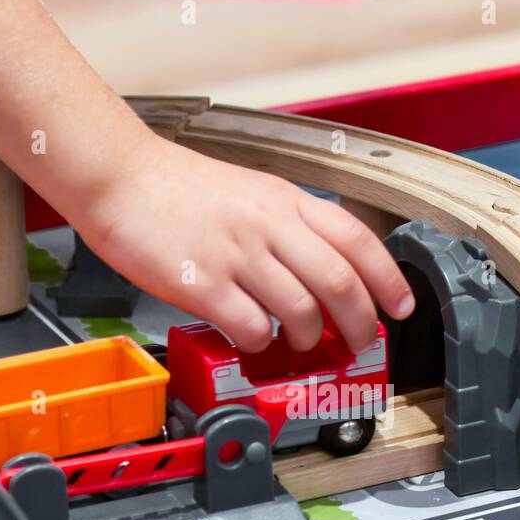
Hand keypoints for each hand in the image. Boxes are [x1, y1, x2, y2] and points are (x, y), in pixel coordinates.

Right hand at [79, 137, 414, 352]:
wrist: (119, 176)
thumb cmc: (176, 187)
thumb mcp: (250, 191)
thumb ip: (287, 225)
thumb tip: (322, 269)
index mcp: (285, 199)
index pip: (357, 239)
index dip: (388, 279)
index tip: (401, 306)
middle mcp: (268, 225)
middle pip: (339, 282)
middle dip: (359, 322)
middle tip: (359, 342)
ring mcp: (236, 254)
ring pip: (301, 310)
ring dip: (309, 337)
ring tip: (300, 343)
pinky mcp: (203, 284)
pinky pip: (251, 327)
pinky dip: (261, 343)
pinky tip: (253, 340)